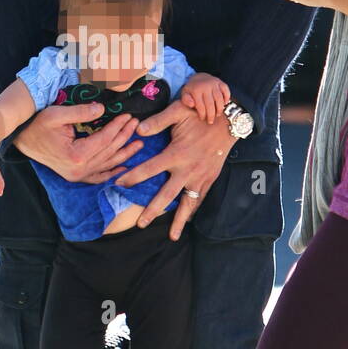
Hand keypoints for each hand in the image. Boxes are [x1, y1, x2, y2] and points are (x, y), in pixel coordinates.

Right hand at [12, 102, 143, 182]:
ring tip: (139, 143)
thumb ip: (81, 112)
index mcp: (75, 155)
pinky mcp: (75, 176)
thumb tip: (103, 109)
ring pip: (107, 164)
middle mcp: (78, 169)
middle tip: (136, 124)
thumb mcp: (56, 114)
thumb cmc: (38, 125)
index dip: (118, 127)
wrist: (23, 140)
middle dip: (124, 137)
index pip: (104, 139)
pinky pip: (98, 176)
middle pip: (109, 151)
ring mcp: (77, 175)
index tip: (128, 115)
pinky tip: (124, 167)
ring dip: (124, 153)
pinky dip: (112, 172)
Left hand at [113, 99, 229, 239]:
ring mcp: (200, 177)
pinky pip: (200, 198)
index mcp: (176, 153)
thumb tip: (138, 130)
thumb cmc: (200, 114)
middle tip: (139, 224)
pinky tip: (187, 220)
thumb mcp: (178, 112)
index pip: (149, 168)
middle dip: (152, 210)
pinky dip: (193, 210)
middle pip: (166, 195)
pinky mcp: (210, 179)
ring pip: (187, 203)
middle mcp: (187, 169)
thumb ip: (158, 121)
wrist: (228, 121)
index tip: (118, 183)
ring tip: (172, 237)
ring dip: (179, 220)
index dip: (133, 176)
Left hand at [180, 73, 231, 123]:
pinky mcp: (221, 82)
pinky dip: (226, 98)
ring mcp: (214, 83)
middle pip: (211, 104)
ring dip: (219, 109)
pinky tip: (224, 104)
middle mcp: (206, 86)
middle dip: (211, 115)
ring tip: (217, 114)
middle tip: (210, 121)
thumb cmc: (192, 89)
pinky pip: (226, 91)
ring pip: (219, 99)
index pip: (201, 106)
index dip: (202, 114)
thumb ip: (186, 100)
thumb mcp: (185, 94)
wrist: (199, 77)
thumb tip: (192, 104)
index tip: (202, 118)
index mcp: (196, 90)